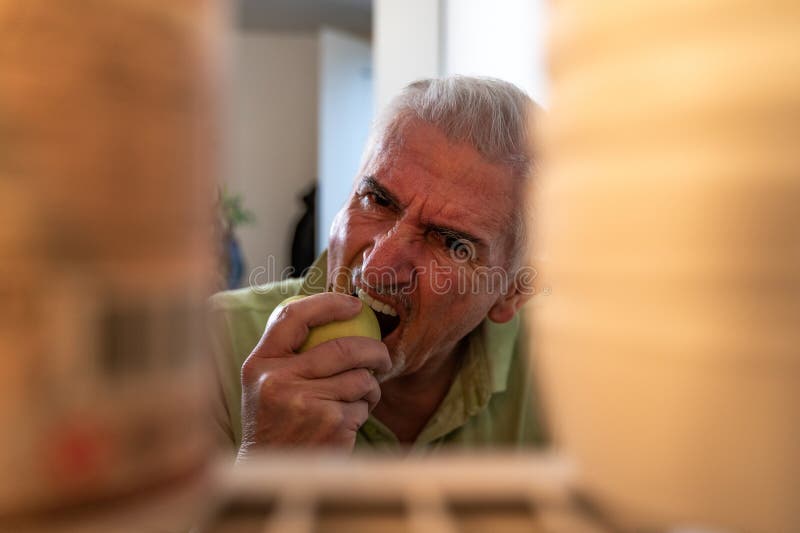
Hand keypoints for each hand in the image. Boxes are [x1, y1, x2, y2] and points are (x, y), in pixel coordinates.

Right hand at [238, 292, 390, 455]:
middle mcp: (278, 381)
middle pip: (343, 348)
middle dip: (374, 350)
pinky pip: (362, 406)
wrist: (272, 474)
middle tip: (383, 357)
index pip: (292, 316)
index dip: (328, 303)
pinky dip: (362, 412)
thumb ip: (289, 354)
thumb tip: (333, 312)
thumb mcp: (266, 384)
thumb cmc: (276, 422)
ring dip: (369, 388)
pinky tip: (348, 422)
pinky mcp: (330, 424)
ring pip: (360, 378)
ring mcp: (305, 403)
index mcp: (259, 364)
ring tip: (360, 398)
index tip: (354, 305)